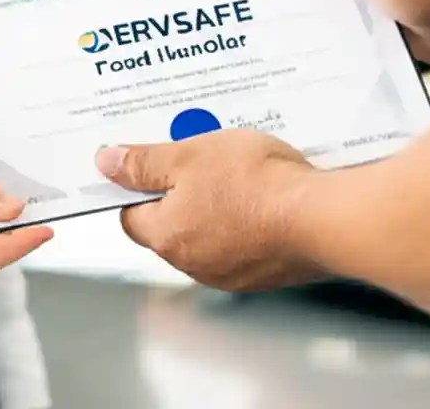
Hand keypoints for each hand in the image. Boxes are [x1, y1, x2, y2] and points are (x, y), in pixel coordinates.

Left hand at [96, 131, 324, 292]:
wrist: (322, 217)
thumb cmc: (257, 185)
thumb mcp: (190, 155)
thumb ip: (145, 162)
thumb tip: (107, 164)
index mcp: (168, 237)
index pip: (132, 216)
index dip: (137, 188)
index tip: (146, 166)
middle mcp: (195, 264)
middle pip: (172, 225)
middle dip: (181, 192)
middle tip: (200, 158)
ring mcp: (233, 273)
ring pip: (211, 233)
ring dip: (217, 206)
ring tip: (238, 172)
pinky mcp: (267, 272)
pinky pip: (245, 243)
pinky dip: (248, 221)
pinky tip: (265, 194)